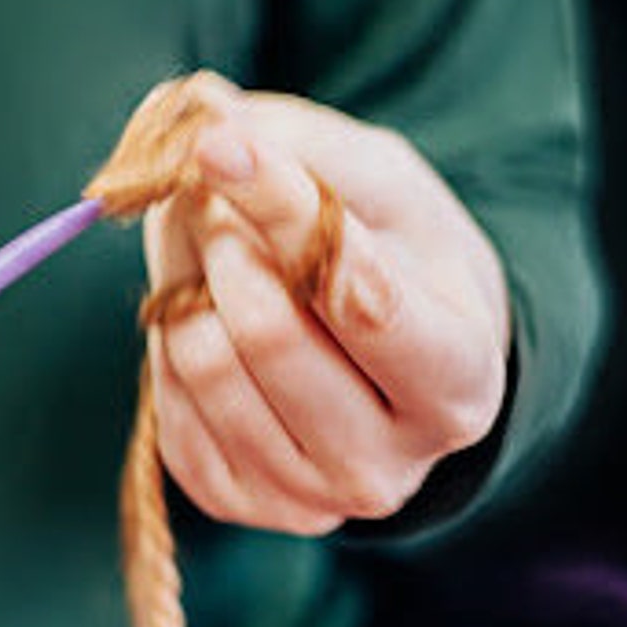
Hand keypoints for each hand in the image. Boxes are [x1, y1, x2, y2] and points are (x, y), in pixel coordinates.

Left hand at [142, 78, 511, 534]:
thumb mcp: (385, 186)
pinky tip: (206, 308)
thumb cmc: (401, 258)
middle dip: (223, 237)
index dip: (281, 212)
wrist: (391, 361)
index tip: (218, 145)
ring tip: (210, 238)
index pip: (360, 300)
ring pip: (204, 364)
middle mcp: (389, 467)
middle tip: (210, 183)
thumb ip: (308, 151)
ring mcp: (309, 498)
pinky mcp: (236, 501)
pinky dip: (171, 332)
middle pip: (266, 336)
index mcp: (458, 384)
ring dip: (184, 277)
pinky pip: (167, 401)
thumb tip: (208, 125)